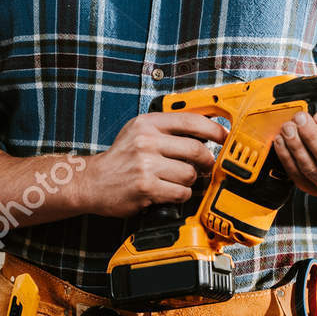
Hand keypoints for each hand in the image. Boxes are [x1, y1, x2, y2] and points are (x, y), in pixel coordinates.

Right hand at [80, 111, 226, 218]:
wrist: (92, 182)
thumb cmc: (120, 158)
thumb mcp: (138, 131)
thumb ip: (167, 128)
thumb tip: (204, 130)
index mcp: (148, 123)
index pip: (191, 121)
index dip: (214, 129)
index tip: (224, 136)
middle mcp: (147, 141)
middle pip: (196, 149)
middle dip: (208, 161)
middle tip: (207, 165)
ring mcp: (145, 165)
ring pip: (189, 174)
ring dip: (190, 181)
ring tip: (180, 180)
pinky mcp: (146, 187)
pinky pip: (180, 193)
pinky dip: (181, 195)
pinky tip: (170, 192)